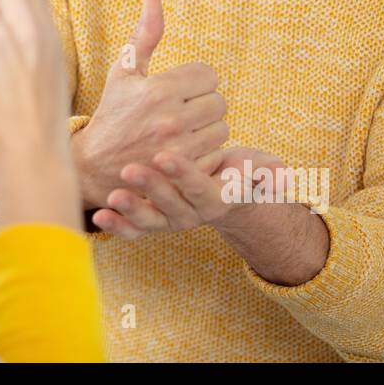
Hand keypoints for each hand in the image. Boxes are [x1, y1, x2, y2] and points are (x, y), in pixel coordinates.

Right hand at [72, 0, 228, 208]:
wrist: (94, 166)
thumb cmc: (112, 114)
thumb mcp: (123, 73)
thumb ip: (145, 36)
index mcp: (158, 90)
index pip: (208, 74)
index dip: (196, 81)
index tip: (180, 90)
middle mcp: (171, 119)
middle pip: (219, 102)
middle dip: (203, 104)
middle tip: (183, 111)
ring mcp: (179, 149)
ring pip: (221, 129)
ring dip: (207, 129)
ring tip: (184, 131)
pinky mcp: (185, 172)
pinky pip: (217, 154)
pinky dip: (206, 153)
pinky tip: (185, 151)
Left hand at [92, 146, 290, 237]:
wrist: (222, 188)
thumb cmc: (239, 172)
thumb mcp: (258, 169)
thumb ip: (268, 171)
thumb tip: (285, 177)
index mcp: (215, 200)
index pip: (199, 188)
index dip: (183, 174)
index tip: (165, 155)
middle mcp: (191, 215)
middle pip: (170, 205)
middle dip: (150, 189)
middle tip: (129, 169)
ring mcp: (169, 220)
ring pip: (149, 220)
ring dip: (130, 210)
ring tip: (111, 196)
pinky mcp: (151, 222)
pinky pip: (133, 230)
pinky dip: (116, 225)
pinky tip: (99, 214)